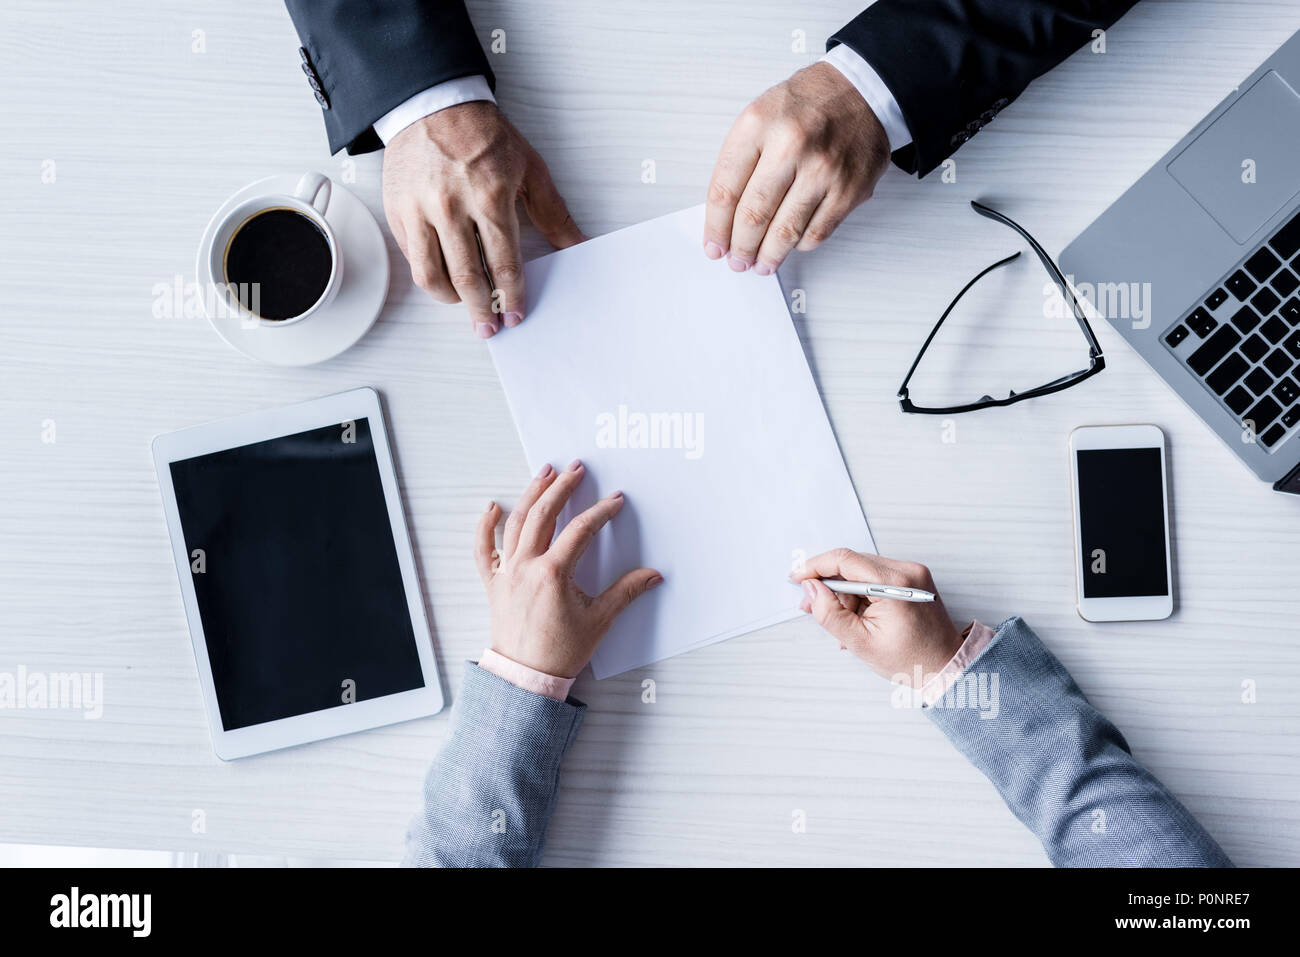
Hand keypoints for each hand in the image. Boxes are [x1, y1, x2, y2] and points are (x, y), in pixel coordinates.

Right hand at [383, 101, 583, 338]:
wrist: (434, 105)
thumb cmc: (484, 135)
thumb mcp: (529, 169)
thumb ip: (553, 213)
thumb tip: (578, 245)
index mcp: (490, 197)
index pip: (503, 263)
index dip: (511, 296)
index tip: (515, 314)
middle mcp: (451, 206)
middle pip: (467, 277)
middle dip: (482, 310)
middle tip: (490, 328)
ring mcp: (420, 210)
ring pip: (432, 276)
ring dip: (452, 300)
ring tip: (466, 305)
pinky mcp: (398, 211)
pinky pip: (412, 258)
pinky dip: (429, 276)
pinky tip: (445, 279)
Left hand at [475, 460, 662, 677]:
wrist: (526, 678)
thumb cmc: (559, 652)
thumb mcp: (599, 620)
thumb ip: (626, 592)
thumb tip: (653, 575)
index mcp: (552, 574)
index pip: (580, 530)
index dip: (600, 512)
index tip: (615, 501)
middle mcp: (526, 567)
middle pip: (543, 515)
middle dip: (562, 487)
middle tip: (576, 469)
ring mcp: (507, 573)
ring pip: (515, 523)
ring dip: (530, 494)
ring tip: (544, 473)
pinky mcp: (494, 583)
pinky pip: (484, 550)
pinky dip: (485, 526)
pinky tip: (491, 507)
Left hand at [703, 62, 890, 274]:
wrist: (862, 91)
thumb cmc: (806, 105)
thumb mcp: (759, 116)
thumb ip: (739, 163)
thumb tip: (725, 218)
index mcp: (758, 125)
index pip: (725, 190)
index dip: (716, 227)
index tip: (714, 245)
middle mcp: (791, 145)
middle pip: (753, 216)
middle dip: (740, 247)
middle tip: (737, 260)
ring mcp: (823, 169)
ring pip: (785, 232)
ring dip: (768, 256)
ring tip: (760, 264)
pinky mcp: (849, 189)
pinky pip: (817, 232)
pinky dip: (800, 245)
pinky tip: (791, 245)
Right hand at [791, 548, 963, 681]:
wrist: (946, 667)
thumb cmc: (910, 660)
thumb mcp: (860, 642)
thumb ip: (830, 613)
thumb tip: (811, 589)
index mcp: (895, 583)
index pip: (845, 560)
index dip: (815, 567)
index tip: (797, 578)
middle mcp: (907, 570)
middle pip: (852, 565)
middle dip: (829, 585)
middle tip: (813, 607)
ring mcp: (912, 572)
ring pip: (862, 572)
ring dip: (846, 594)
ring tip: (843, 624)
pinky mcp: (913, 579)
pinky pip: (875, 578)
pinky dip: (861, 595)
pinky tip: (858, 618)